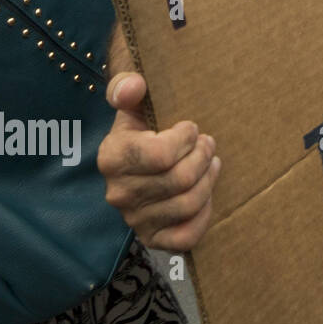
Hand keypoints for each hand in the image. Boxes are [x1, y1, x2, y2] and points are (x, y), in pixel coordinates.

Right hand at [97, 42, 220, 249]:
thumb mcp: (134, 101)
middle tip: (208, 144)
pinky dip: (203, 216)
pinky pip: (185, 237)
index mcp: (112, 158)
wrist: (141, 157)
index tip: (190, 128)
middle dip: (203, 156)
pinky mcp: (152, 237)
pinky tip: (206, 195)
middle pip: (180, 180)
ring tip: (210, 163)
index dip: (186, 139)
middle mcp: (118, 193)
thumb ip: (128, 86)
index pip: (162, 155)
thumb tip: (131, 87)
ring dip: (208, 180)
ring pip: (188, 204)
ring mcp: (134, 219)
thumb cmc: (143, 126)